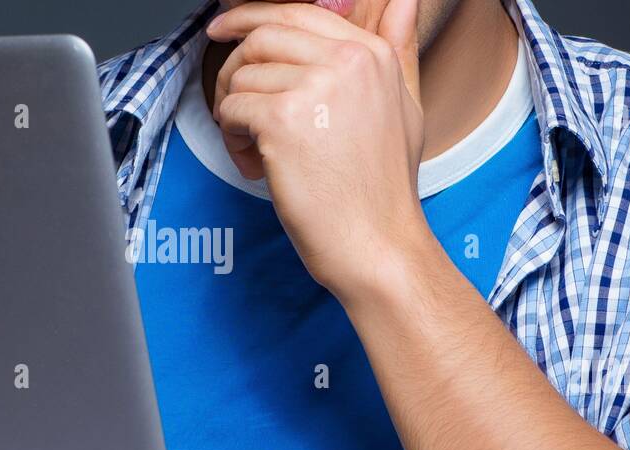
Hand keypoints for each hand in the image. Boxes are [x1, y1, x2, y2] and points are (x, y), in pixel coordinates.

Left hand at [207, 0, 426, 301]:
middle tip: (238, 110)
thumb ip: (398, 50)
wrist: (380, 246)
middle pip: (260, 37)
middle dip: (235, 70)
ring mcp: (315, 88)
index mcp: (372, 54)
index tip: (224, 33)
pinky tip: (256, 165)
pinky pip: (230, 108)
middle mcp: (347, 61)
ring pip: (240, 75)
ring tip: (258, 150)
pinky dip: (232, 138)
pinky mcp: (283, 120)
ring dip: (234, 113)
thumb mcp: (405, 109)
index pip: (295, 12)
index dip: (250, 18)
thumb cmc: (385, 189)